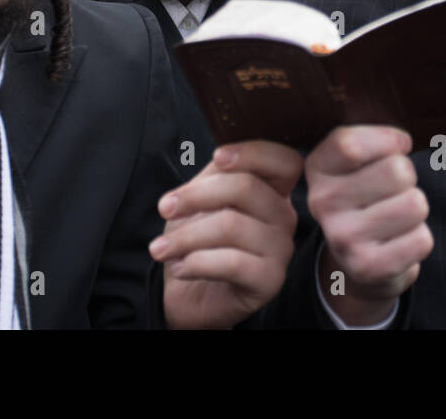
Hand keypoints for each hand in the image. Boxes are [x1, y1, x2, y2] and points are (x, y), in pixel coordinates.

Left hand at [153, 140, 302, 328]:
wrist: (186, 292)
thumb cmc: (196, 240)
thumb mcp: (203, 196)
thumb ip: (217, 173)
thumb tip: (220, 157)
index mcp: (273, 190)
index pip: (285, 161)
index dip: (253, 153)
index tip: (216, 158)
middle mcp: (284, 218)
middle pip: (247, 188)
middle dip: (195, 196)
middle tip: (164, 208)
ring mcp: (281, 250)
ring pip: (232, 226)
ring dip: (185, 237)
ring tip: (160, 249)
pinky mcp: (270, 281)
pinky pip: (232, 263)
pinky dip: (196, 263)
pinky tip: (180, 268)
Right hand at [306, 126, 432, 324]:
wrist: (354, 260)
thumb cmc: (364, 196)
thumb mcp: (355, 161)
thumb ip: (371, 139)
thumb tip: (402, 143)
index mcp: (318, 168)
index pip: (350, 144)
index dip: (387, 140)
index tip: (399, 145)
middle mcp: (322, 203)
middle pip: (397, 170)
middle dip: (407, 177)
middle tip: (392, 191)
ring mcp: (343, 237)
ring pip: (415, 204)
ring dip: (414, 209)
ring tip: (394, 216)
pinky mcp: (367, 267)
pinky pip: (421, 240)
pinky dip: (418, 239)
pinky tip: (396, 241)